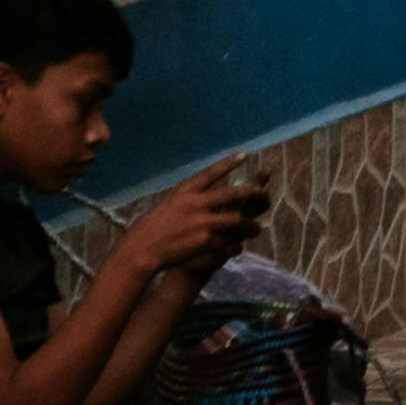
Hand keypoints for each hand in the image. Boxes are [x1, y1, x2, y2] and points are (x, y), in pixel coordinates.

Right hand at [139, 171, 261, 283]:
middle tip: (263, 194)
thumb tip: (201, 194)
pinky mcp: (204, 240)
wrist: (143, 249)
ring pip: (235, 221)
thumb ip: (186, 199)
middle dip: (251, 194)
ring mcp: (201, 221)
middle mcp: (196, 203)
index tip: (245, 154)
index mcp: (185, 191)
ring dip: (248, 226)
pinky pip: (226, 242)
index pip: (211, 172)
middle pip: (232, 194)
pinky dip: (234, 246)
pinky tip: (238, 248)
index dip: (229, 163)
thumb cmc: (151, 228)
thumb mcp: (168, 205)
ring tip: (256, 229)